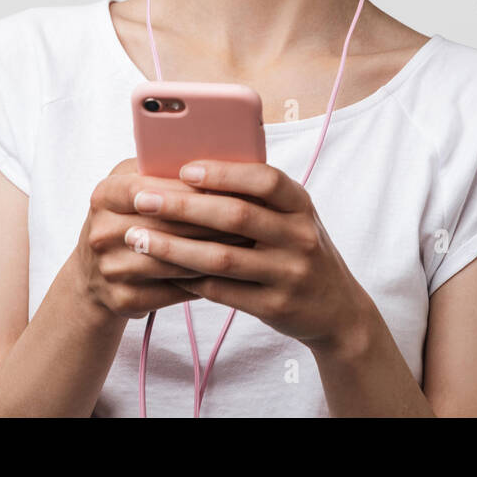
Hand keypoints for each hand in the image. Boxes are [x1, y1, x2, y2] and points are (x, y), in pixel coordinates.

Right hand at [74, 157, 257, 319]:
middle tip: (256, 218)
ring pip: (177, 261)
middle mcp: (100, 232)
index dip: (196, 190)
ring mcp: (109, 269)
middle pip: (170, 227)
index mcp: (105, 194)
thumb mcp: (136, 185)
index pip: (155, 189)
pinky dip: (206, 282)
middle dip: (217, 222)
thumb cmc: (130, 217)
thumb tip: (223, 156)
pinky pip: (175, 290)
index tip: (236, 188)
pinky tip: (232, 273)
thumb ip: (166, 169)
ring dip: (218, 253)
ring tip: (251, 244)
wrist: (93, 274)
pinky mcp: (122, 300)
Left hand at [124, 159, 371, 351]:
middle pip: (236, 216)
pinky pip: (222, 291)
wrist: (337, 308)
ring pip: (222, 258)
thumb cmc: (300, 251)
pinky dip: (188, 279)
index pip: (265, 179)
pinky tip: (161, 269)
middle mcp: (300, 237)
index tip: (182, 168)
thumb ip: (258, 198)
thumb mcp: (293, 218)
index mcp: (302, 205)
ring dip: (174, 246)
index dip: (224, 173)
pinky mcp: (275, 306)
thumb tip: (193, 171)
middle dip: (183, 206)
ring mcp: (290, 274)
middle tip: (143, 199)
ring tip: (138, 238)